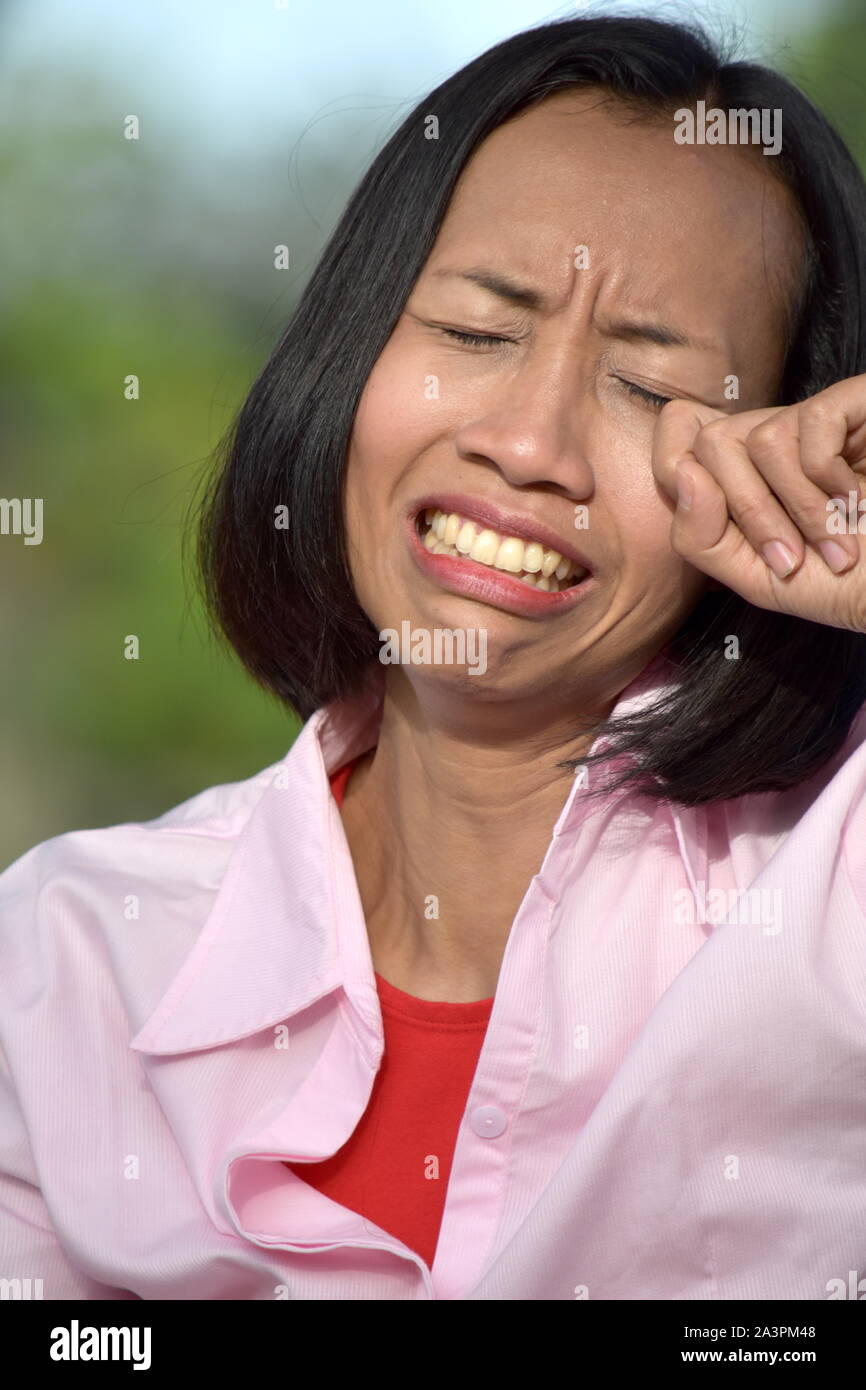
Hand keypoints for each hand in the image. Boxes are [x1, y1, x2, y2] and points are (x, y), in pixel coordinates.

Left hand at [651, 375, 865, 632]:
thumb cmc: (841, 582)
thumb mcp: (755, 576)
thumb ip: (701, 538)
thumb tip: (687, 474)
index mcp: (744, 473)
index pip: (678, 433)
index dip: (677, 470)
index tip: (727, 533)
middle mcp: (775, 439)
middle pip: (711, 440)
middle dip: (750, 514)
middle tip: (794, 559)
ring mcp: (816, 420)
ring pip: (760, 441)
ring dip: (800, 509)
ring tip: (837, 544)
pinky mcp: (855, 404)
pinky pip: (813, 424)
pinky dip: (830, 481)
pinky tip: (858, 502)